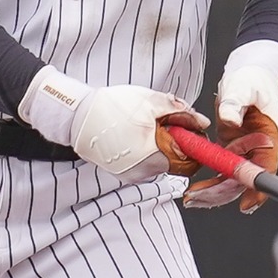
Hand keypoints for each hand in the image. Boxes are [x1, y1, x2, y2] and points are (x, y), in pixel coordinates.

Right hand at [20, 67, 209, 182]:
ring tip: (145, 126)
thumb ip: (181, 112)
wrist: (76, 116)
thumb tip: (201, 122)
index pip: (189, 160)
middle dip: (175, 142)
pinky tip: (134, 134)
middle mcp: (144, 172)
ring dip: (160, 146)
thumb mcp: (151, 101)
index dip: (193, 142)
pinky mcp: (122, 174)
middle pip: (175, 162)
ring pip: (160, 163)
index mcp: (154, 155)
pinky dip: (146, 151)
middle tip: (163, 122)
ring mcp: (132, 175)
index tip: (189, 129)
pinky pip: (145, 164)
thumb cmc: (110, 107)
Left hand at [184, 41, 277, 211]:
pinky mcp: (230, 148)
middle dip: (222, 192)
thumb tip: (228, 120)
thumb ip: (234, 103)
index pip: (265, 168)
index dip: (256, 187)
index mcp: (268, 137)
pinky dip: (209, 181)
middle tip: (198, 198)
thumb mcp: (243, 87)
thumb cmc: (252, 79)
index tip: (246, 203)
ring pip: (231, 179)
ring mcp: (243, 150)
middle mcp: (257, 149)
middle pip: (244, 180)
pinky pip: (221, 170)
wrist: (249, 72)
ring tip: (192, 198)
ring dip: (213, 192)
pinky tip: (196, 189)